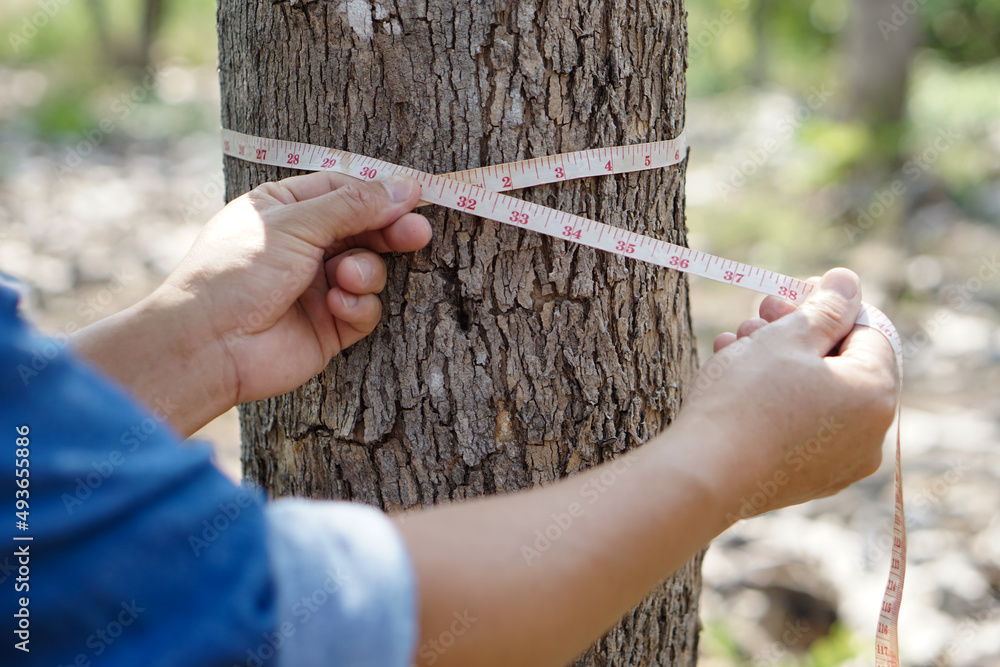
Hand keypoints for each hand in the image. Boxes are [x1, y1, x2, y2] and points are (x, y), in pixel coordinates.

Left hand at [158, 172, 430, 409]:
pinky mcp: (330, 326)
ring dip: (365, 272)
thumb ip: (354, 205)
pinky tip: (337, 306)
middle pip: (365, 230)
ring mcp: (318, 287)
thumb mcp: (295, 223)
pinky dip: (357, 305)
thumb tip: (406, 187)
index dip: (380, 195)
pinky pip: (364, 309)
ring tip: (346, 279)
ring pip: (369, 270)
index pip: (345, 192)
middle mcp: (304, 246)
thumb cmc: (238, 271)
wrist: (211, 344)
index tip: (415, 198)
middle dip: (390, 232)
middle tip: (418, 234)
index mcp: (286, 209)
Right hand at [675, 268, 897, 521]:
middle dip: (798, 332)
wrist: (703, 475)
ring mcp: (838, 465)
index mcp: (876, 395)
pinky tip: (734, 378)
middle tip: (758, 311)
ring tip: (734, 343)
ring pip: (814, 395)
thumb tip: (848, 283)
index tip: (792, 291)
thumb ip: (826, 307)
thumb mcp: (787, 337)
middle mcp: (869, 436)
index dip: (830, 304)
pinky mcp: (805, 482)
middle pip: (840, 364)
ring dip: (778, 362)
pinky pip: (799, 427)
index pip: (869, 331)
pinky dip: (773, 399)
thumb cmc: (746, 399)